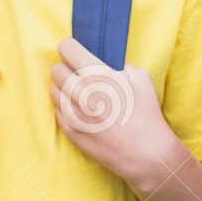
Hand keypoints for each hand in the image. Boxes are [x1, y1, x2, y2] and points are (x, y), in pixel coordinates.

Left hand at [49, 38, 174, 192]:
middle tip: (78, 74)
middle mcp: (83, 92)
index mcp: (100, 75)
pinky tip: (81, 110)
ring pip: (54, 90)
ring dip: (64, 88)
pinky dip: (66, 107)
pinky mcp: (71, 131)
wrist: (147, 153)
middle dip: (66, 68)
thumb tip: (105, 63)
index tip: (74, 51)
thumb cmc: (147, 114)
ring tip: (80, 93)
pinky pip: (58, 111)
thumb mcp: (141, 79)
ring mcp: (74, 114)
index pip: (67, 49)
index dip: (70, 48)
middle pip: (56, 69)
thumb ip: (119, 65)